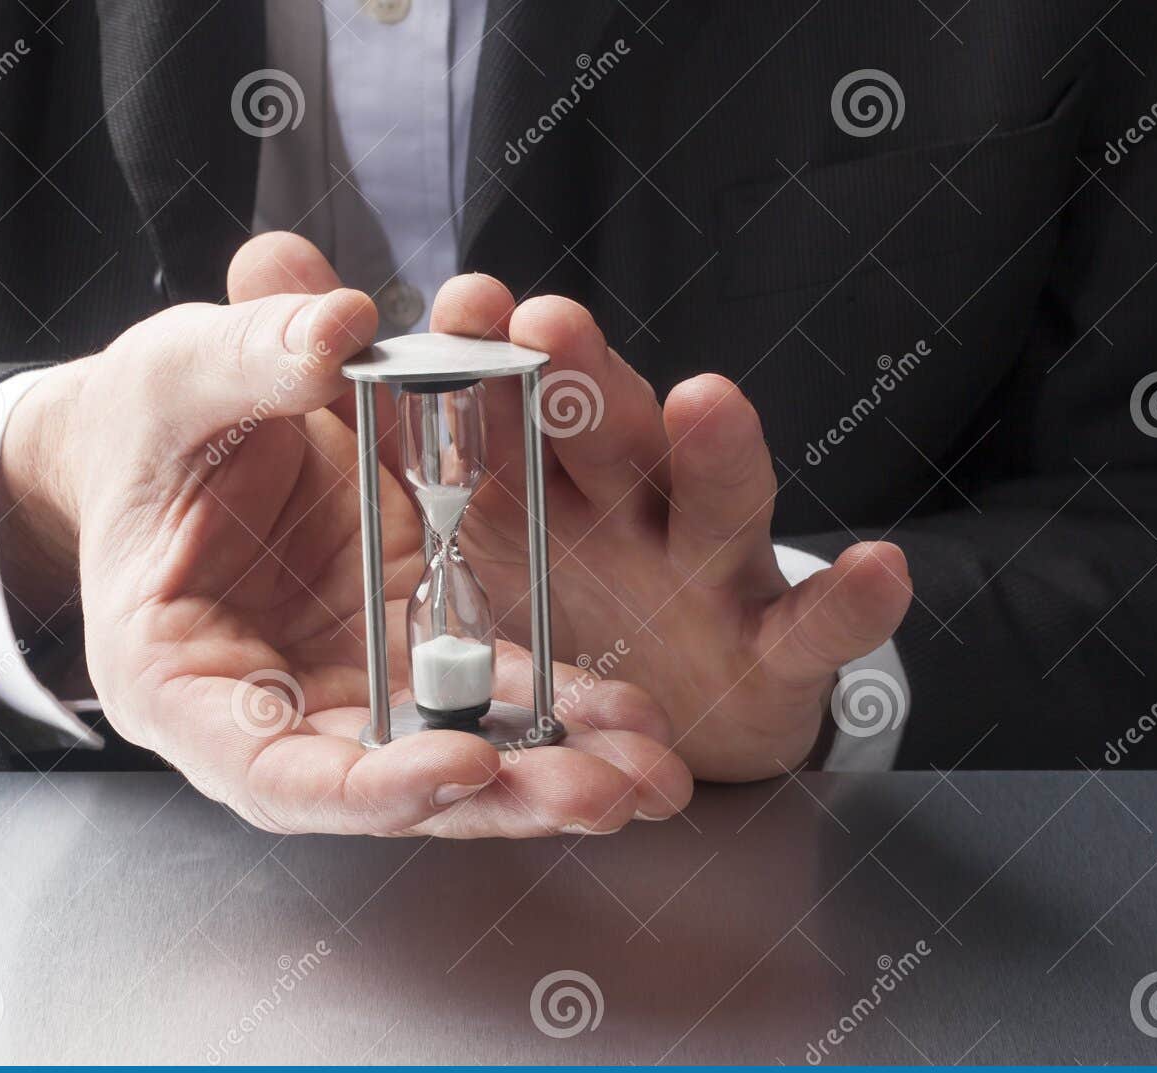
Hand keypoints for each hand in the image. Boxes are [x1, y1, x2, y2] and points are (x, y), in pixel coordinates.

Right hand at [0, 235, 692, 834]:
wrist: (173, 432)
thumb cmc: (147, 424)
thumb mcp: (175, 377)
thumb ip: (247, 358)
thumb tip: (342, 327)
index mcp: (177, 681)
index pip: (270, 772)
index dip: (369, 785)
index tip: (467, 764)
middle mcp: (269, 710)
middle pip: (384, 786)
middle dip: (498, 796)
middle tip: (605, 795)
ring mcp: (344, 687)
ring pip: (450, 754)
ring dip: (550, 771)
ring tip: (650, 779)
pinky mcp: (405, 648)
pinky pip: (486, 688)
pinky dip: (556, 708)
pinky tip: (631, 717)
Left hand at [424, 275, 912, 781]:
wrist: (671, 721)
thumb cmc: (564, 602)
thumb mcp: (457, 519)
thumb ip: (375, 409)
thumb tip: (279, 266)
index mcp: (542, 479)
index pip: (510, 405)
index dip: (487, 356)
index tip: (462, 305)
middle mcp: (627, 512)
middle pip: (608, 438)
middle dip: (581, 384)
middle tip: (548, 328)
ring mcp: (704, 575)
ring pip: (713, 509)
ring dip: (714, 457)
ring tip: (705, 400)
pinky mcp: (769, 655)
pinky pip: (810, 631)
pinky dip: (847, 605)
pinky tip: (877, 570)